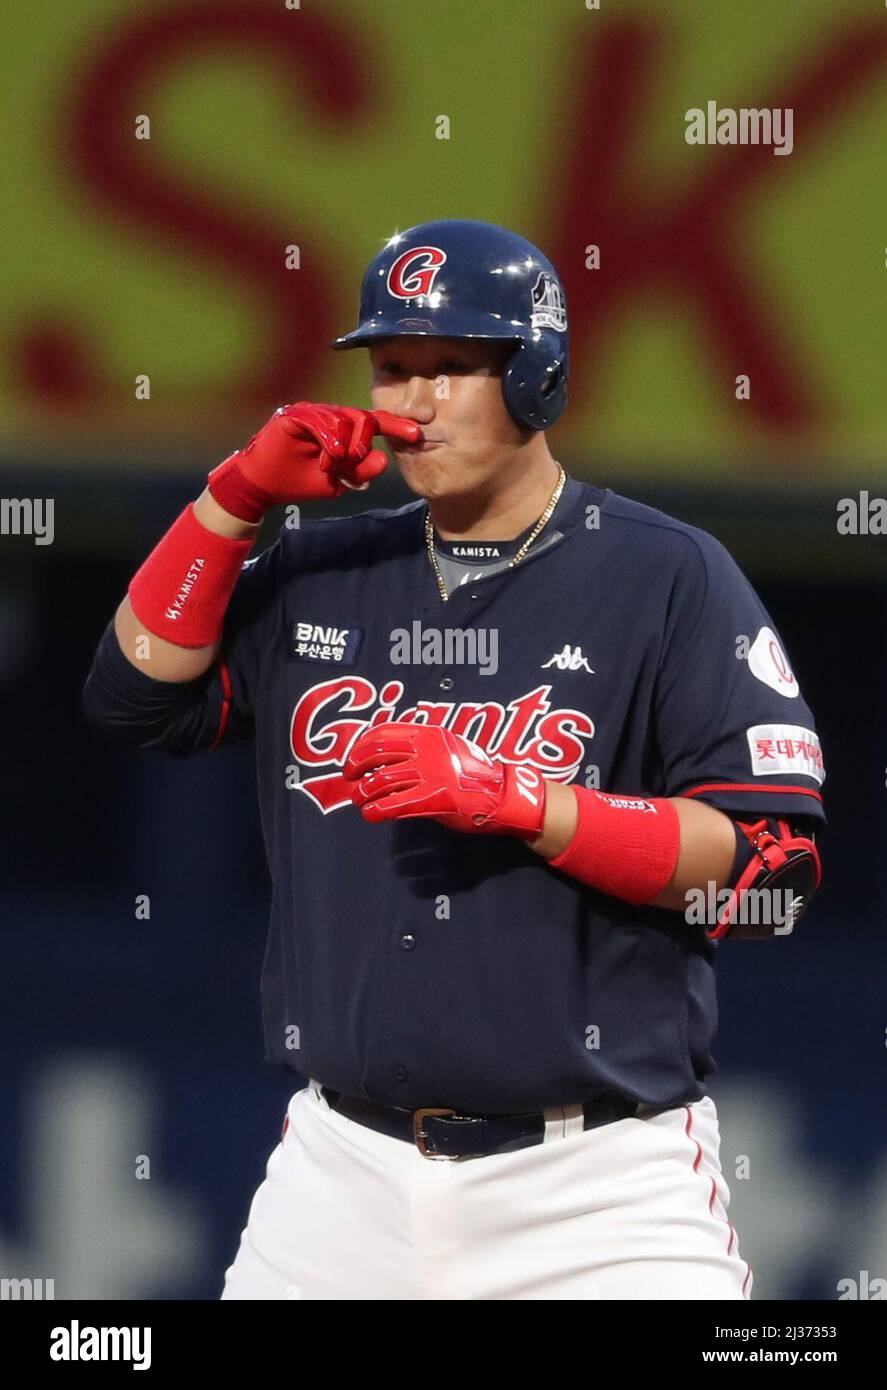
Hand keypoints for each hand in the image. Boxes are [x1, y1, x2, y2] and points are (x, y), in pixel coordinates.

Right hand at [207, 403, 420, 520]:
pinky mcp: (296, 413)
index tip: (417, 434)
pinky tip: (330, 456)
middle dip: (364, 444)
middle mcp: (329, 416)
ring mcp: (312, 412)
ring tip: (334, 464)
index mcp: (341, 429)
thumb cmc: (298, 481)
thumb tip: (383, 460)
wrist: (264, 486)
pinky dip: (330, 440)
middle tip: (352, 463)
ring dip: (345, 446)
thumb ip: (360, 472)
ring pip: (345, 419)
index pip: (373, 423)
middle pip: (363, 419)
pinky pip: (322, 420)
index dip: (394, 427)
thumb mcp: (337, 482)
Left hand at [342, 722, 546, 838]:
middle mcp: (426, 750)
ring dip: (364, 793)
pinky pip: (395, 805)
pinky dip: (377, 811)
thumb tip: (388, 760)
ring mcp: (430, 774)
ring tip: (360, 801)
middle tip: (349, 779)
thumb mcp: (447, 748)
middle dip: (356, 767)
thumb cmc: (474, 774)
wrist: (503, 794)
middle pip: (376, 755)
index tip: (352, 759)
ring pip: (381, 781)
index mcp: (428, 735)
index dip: (360, 746)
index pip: (383, 733)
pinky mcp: (434, 799)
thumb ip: (420, 750)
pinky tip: (372, 815)